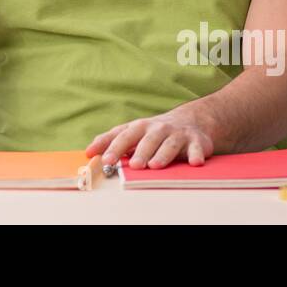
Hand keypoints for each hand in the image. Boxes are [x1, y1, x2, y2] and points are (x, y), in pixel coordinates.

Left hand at [85, 107, 216, 169]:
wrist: (191, 121)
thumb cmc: (155, 131)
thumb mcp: (133, 132)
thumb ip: (112, 140)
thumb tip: (89, 151)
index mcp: (140, 127)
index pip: (123, 136)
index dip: (113, 147)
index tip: (103, 159)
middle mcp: (158, 129)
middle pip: (147, 140)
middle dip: (140, 152)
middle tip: (134, 165)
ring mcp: (177, 134)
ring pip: (169, 144)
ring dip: (162, 154)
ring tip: (155, 165)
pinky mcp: (196, 141)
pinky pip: (197, 148)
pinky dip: (196, 154)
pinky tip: (194, 162)